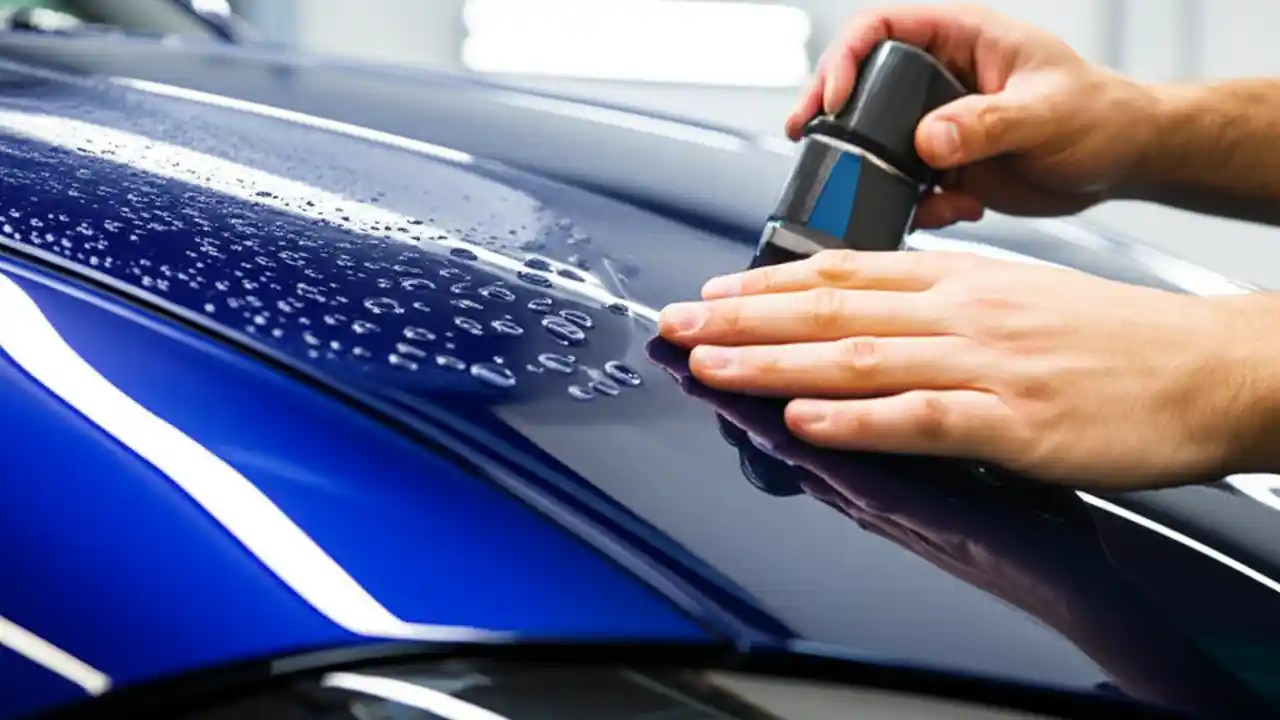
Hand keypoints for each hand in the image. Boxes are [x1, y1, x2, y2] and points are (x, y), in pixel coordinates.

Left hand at [657, 250, 1279, 488]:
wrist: (1204, 367)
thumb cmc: (1112, 338)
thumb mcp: (1014, 296)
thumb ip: (938, 306)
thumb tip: (865, 318)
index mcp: (959, 281)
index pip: (842, 273)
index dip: (766, 283)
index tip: (711, 292)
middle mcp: (960, 313)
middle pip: (831, 311)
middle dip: (742, 319)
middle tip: (677, 323)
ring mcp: (984, 365)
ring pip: (859, 359)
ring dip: (776, 364)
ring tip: (712, 365)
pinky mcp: (1014, 422)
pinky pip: (922, 419)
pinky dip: (858, 421)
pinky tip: (806, 421)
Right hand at [787, 3, 1156, 227]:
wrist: (1121, 161)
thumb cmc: (1099, 114)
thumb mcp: (1047, 113)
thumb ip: (988, 123)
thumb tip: (929, 140)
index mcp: (961, 38)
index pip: (882, 28)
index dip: (847, 57)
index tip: (835, 98)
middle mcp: (939, 79)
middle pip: (860, 84)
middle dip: (830, 113)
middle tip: (805, 137)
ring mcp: (937, 125)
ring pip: (874, 142)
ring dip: (867, 170)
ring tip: (878, 192)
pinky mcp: (943, 168)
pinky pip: (904, 187)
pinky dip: (913, 206)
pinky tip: (948, 211)